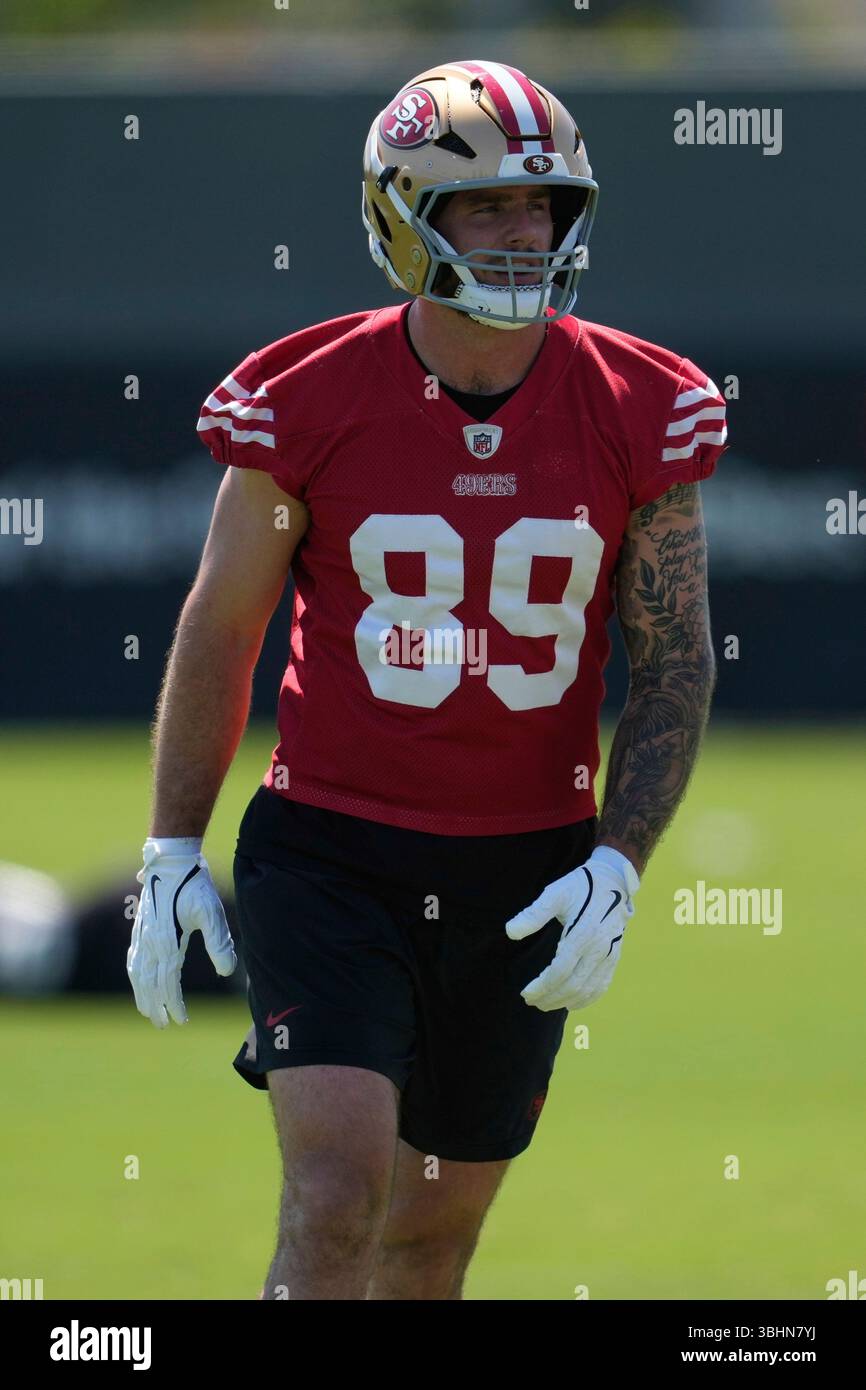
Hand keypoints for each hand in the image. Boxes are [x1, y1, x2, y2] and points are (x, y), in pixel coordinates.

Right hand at [127, 837, 236, 1027]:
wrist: (173, 860)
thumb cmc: (195, 885)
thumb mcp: (212, 912)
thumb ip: (219, 942)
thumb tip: (227, 970)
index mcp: (167, 942)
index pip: (168, 983)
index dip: (174, 1004)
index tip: (181, 1020)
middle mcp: (150, 941)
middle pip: (148, 983)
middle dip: (155, 1006)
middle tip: (163, 1025)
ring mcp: (142, 933)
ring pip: (137, 972)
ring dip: (141, 994)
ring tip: (147, 1011)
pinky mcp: (141, 925)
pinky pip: (133, 957)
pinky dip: (134, 974)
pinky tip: (137, 979)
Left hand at [505, 845, 638, 1011]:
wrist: (613, 881)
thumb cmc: (580, 887)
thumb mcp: (555, 894)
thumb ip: (533, 914)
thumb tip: (510, 932)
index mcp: (583, 934)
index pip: (559, 971)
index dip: (542, 986)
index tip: (526, 993)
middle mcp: (599, 948)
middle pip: (573, 985)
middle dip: (551, 997)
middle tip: (533, 1002)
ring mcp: (609, 954)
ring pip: (588, 989)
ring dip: (567, 1001)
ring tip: (547, 1004)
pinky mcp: (615, 957)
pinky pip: (603, 985)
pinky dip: (588, 999)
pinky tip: (573, 1003)